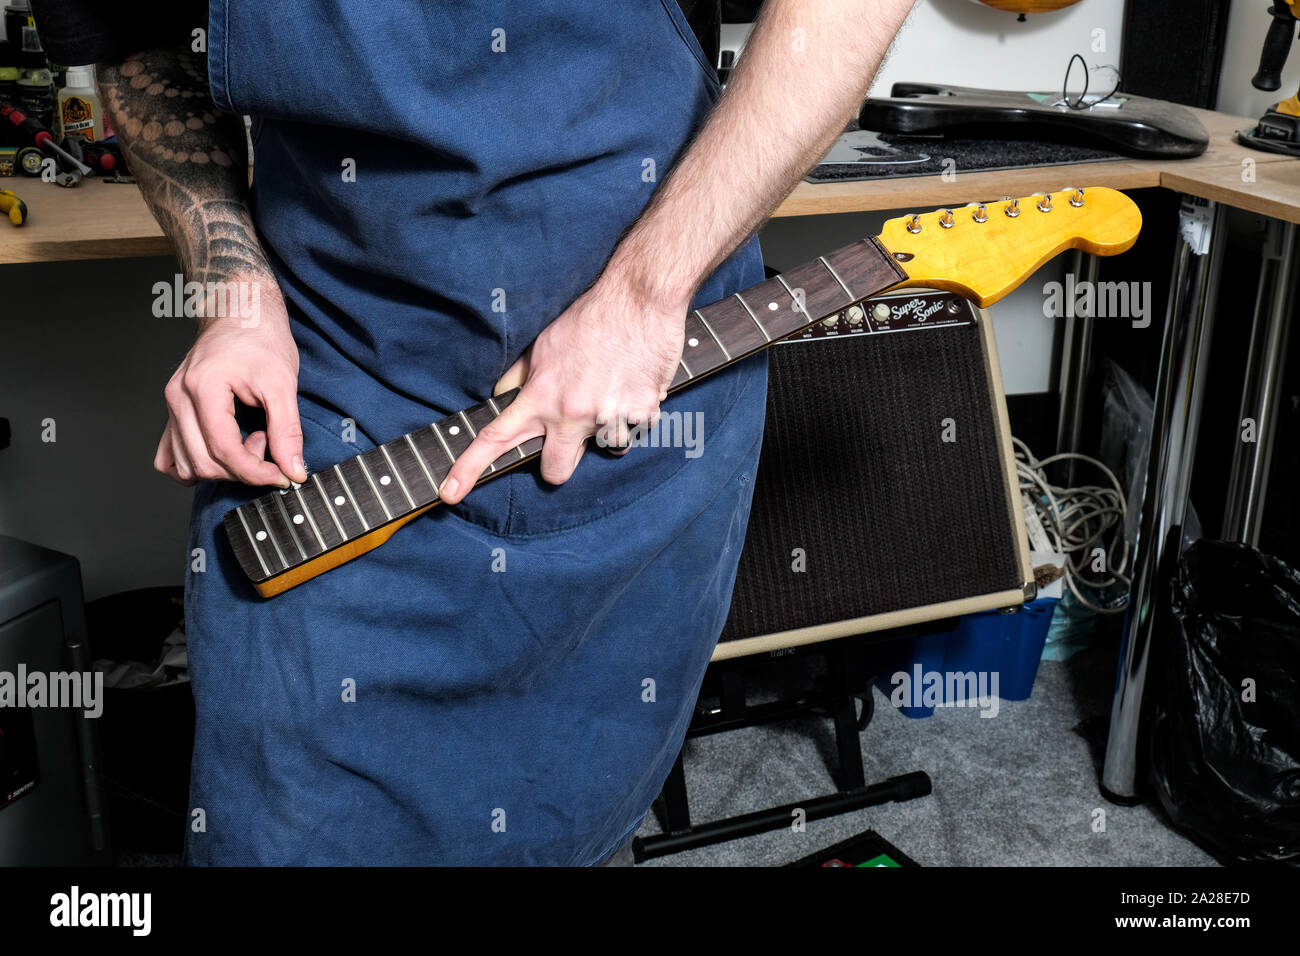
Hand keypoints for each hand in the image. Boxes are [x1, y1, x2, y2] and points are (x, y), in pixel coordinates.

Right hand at [155, 277, 305, 487]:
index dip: (256, 472)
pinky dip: (196, 465)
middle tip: (269, 443)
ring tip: (250, 439)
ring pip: (187, 464)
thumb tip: (292, 470)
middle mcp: (178, 398)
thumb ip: (287, 430)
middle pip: (204, 462)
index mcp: (202, 387)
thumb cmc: (261, 340)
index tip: (282, 476)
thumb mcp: (283, 384)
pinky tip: (224, 452)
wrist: (241, 313)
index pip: (224, 450)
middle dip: (243, 468)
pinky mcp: (173, 412)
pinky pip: (170, 457)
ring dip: (223, 467)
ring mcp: (171, 405)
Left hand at [439, 271, 687, 503]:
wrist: (640, 298)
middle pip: (555, 471)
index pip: (495, 438)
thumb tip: (503, 397)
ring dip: (607, 431)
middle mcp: (572, 414)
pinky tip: (633, 387)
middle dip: (559, 459)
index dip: (468, 469)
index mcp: (542, 395)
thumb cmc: (590, 317)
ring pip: (606, 450)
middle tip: (569, 433)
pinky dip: (636, 415)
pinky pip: (637, 431)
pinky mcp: (643, 415)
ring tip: (612, 394)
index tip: (450, 493)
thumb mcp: (544, 344)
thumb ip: (521, 377)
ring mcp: (609, 419)